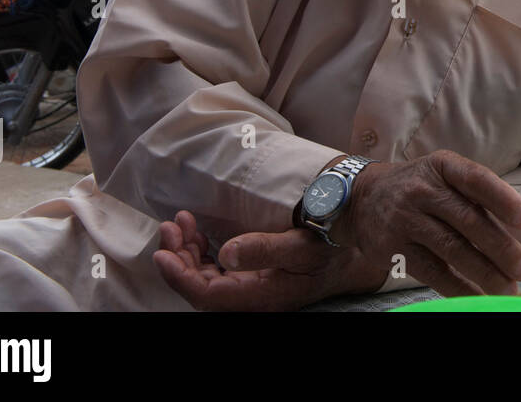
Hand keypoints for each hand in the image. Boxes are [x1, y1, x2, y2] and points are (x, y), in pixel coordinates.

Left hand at [153, 210, 388, 310]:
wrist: (359, 241)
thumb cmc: (333, 243)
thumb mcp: (301, 245)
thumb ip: (262, 249)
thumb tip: (224, 252)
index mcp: (262, 296)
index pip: (206, 295)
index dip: (179, 276)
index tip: (161, 251)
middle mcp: (254, 297)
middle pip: (201, 287)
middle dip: (179, 258)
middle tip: (171, 225)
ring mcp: (255, 287)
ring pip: (207, 278)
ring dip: (189, 253)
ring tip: (181, 223)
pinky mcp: (257, 275)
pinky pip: (220, 271)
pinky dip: (204, 252)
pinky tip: (200, 234)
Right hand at [334, 149, 520, 297]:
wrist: (363, 199)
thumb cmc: (421, 188)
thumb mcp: (447, 178)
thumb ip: (486, 200)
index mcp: (443, 166)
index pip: (476, 179)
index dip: (502, 198)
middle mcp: (423, 190)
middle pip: (467, 220)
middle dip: (500, 246)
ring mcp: (406, 220)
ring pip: (451, 249)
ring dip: (484, 272)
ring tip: (509, 288)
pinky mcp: (394, 248)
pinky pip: (432, 271)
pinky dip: (459, 287)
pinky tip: (479, 297)